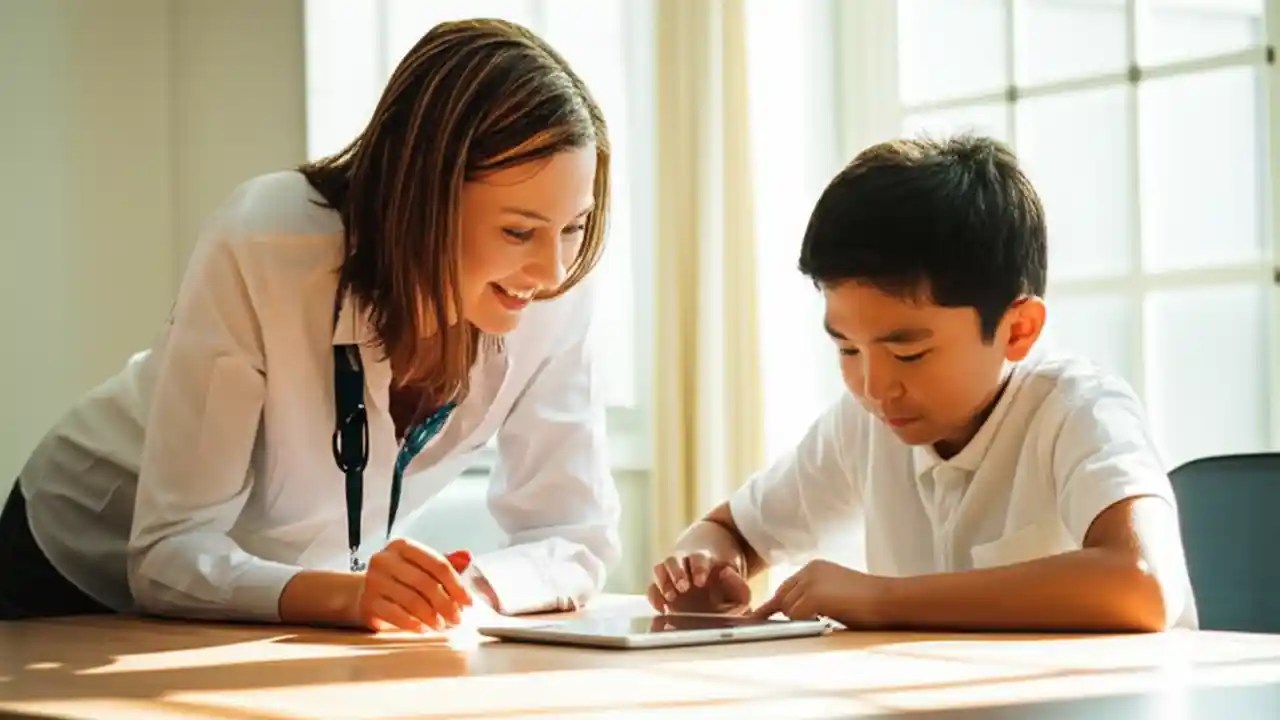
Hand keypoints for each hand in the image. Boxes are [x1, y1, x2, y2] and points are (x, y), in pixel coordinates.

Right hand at [355, 539, 472, 631]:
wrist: (365, 593)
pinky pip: (395, 614)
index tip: (468, 602)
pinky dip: (413, 623)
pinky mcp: (368, 602)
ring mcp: (374, 581)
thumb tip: (467, 558)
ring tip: (441, 625)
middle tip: (457, 618)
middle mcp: (386, 560)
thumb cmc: (399, 579)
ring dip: (431, 616)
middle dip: (445, 604)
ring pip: (411, 600)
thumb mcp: (420, 566)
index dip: (456, 585)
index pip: (437, 564)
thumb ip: (444, 563)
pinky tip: (423, 628)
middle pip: (425, 582)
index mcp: (403, 546)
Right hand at [647, 551, 750, 613]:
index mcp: (704, 559)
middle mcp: (684, 563)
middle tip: (683, 587)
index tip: (701, 581)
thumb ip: (739, 584)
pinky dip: (654, 597)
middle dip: (678, 574)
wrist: (714, 571)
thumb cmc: (727, 578)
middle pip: (675, 560)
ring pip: (661, 569)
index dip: (698, 568)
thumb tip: (726, 574)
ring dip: (664, 582)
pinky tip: (662, 609)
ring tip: (671, 598)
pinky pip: (653, 587)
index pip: (698, 558)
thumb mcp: (738, 581)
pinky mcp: (663, 587)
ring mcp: (672, 574)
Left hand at [751, 559, 888, 625]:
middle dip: (782, 614)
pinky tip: (820, 624)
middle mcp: (809, 570)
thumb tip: (792, 613)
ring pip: (787, 609)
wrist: (890, 599)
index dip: (777, 605)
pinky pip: (794, 617)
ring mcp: (810, 581)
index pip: (786, 587)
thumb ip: (813, 598)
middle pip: (781, 597)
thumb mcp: (835, 594)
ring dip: (797, 621)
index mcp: (814, 567)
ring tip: (821, 623)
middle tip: (781, 625)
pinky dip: (802, 624)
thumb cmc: (869, 603)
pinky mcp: (814, 595)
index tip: (760, 615)